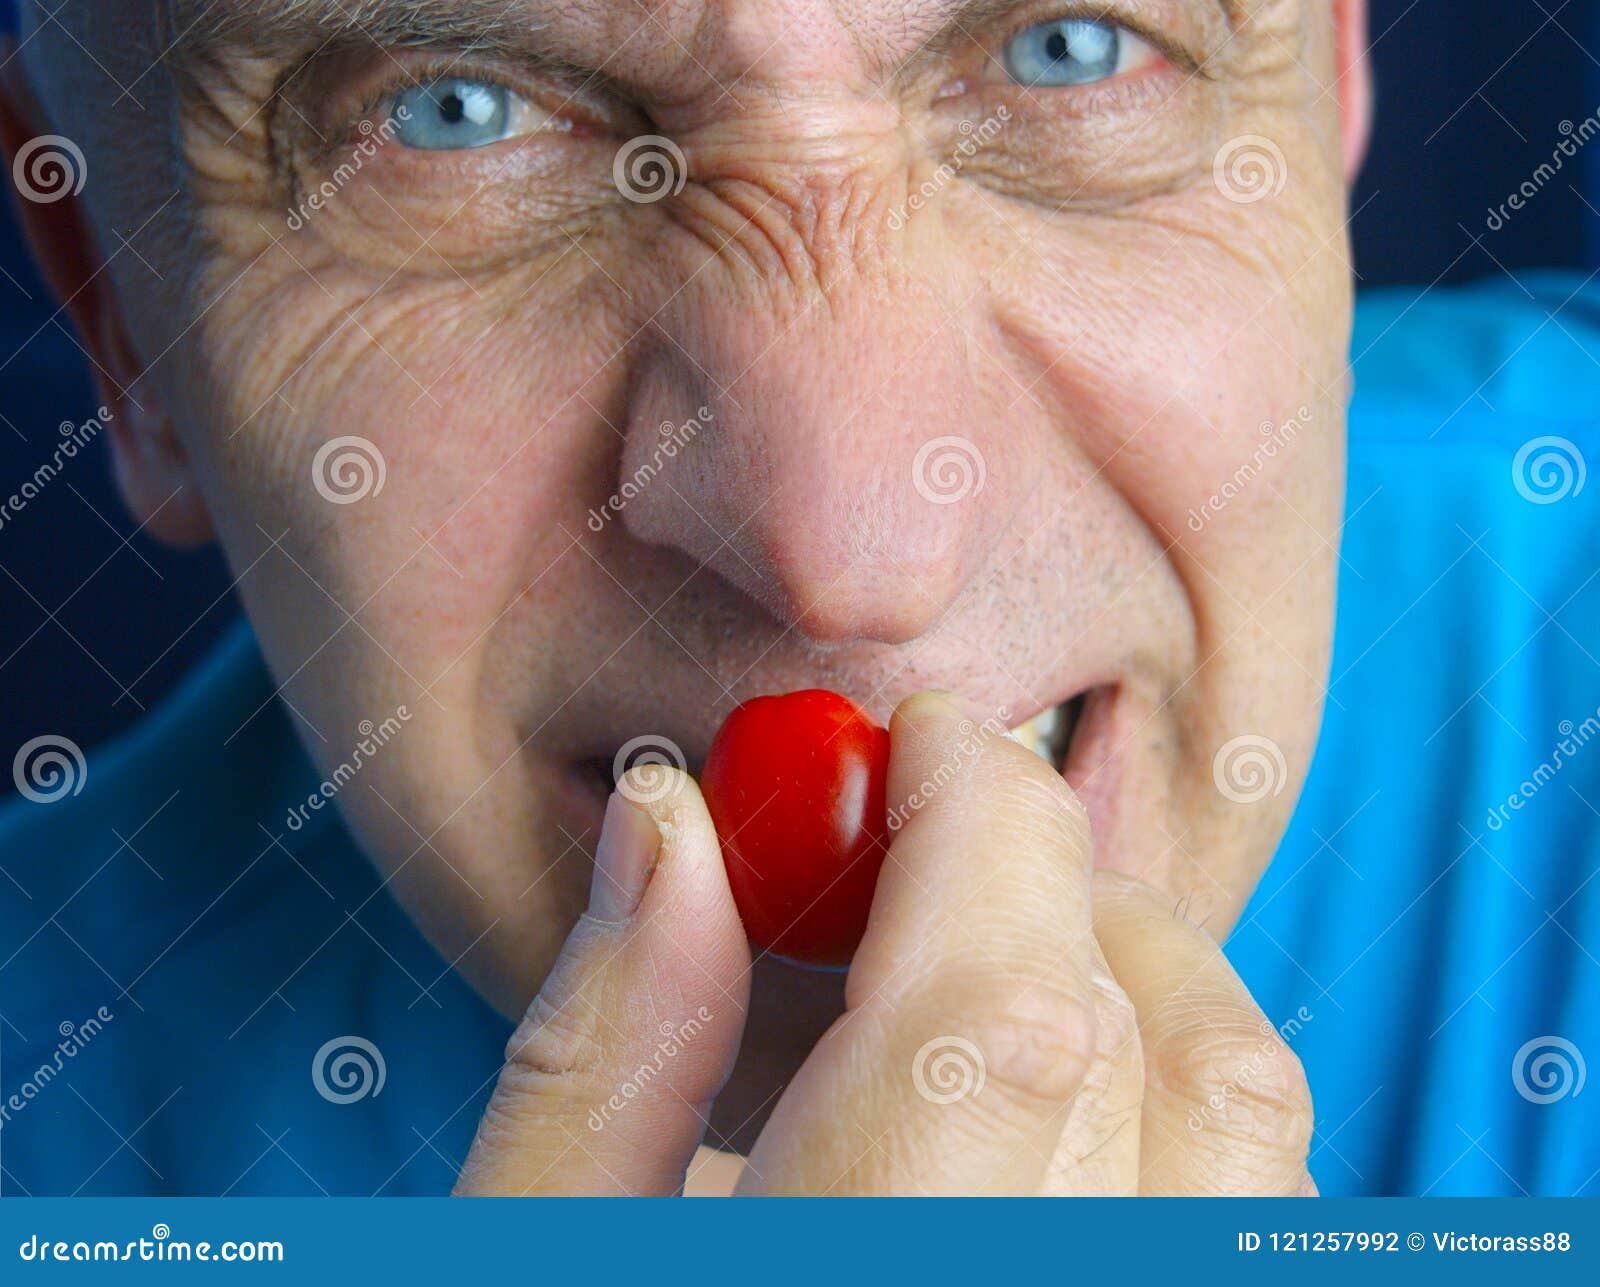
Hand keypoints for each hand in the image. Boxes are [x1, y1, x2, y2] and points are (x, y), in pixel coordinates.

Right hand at [453, 693, 1313, 1195]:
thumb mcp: (522, 1253)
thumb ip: (607, 1046)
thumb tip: (680, 824)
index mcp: (862, 1282)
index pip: (996, 1008)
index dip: (972, 817)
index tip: (909, 737)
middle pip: (1137, 1041)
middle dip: (1039, 873)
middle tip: (919, 841)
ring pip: (1241, 1116)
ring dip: (1126, 970)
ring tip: (984, 944)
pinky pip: (1242, 1199)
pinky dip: (1172, 1088)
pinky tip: (1039, 1089)